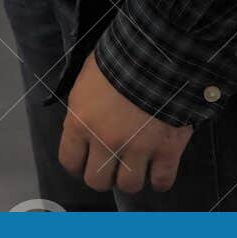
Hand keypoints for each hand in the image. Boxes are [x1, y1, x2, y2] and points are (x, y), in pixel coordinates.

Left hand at [58, 52, 192, 193]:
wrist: (158, 52)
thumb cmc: (118, 58)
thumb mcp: (87, 79)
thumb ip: (83, 108)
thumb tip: (85, 124)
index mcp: (80, 122)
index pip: (69, 161)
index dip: (77, 166)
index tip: (84, 164)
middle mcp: (105, 141)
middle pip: (97, 180)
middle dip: (103, 175)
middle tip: (112, 165)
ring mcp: (137, 149)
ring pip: (129, 185)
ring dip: (131, 178)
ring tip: (136, 167)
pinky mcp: (167, 149)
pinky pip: (162, 181)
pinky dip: (160, 180)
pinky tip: (159, 172)